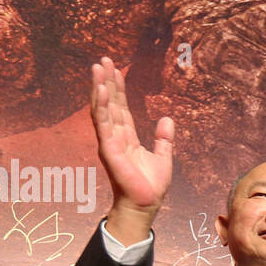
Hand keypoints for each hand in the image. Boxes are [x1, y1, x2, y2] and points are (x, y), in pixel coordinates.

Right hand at [90, 56, 173, 242]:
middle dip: (106, 81)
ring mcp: (110, 141)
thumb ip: (164, 138)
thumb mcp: (163, 157)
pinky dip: (101, 106)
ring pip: (102, 109)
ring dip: (99, 87)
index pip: (121, 107)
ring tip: (97, 67)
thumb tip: (167, 119)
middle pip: (109, 103)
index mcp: (127, 137)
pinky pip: (103, 124)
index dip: (119, 89)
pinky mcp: (108, 149)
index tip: (116, 69)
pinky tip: (100, 90)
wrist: (145, 205)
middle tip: (103, 60)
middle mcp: (115, 136)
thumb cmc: (151, 186)